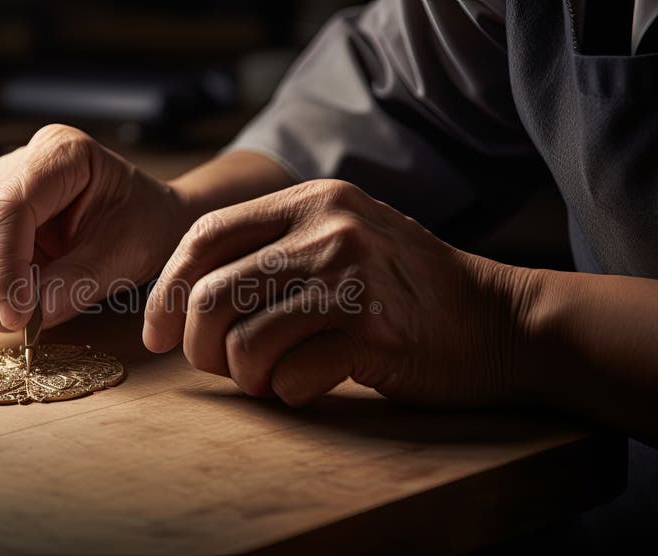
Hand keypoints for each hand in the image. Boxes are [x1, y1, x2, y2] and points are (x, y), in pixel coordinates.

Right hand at [0, 124, 189, 330]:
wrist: (154, 216)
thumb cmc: (147, 223)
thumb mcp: (126, 255)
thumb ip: (80, 282)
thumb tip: (32, 314)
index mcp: (60, 154)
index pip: (7, 211)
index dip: (5, 268)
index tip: (19, 315)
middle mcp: (20, 165)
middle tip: (26, 327)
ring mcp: (2, 190)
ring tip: (36, 313)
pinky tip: (32, 300)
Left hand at [143, 180, 529, 407]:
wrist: (500, 322)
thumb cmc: (405, 292)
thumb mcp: (341, 241)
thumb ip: (273, 251)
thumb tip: (182, 300)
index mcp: (311, 200)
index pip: (204, 235)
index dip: (167, 291)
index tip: (157, 333)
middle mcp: (328, 229)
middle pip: (212, 294)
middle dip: (199, 346)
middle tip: (218, 367)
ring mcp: (353, 278)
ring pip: (246, 343)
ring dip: (248, 378)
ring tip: (275, 378)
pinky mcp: (375, 332)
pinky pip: (292, 377)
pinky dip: (291, 393)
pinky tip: (315, 384)